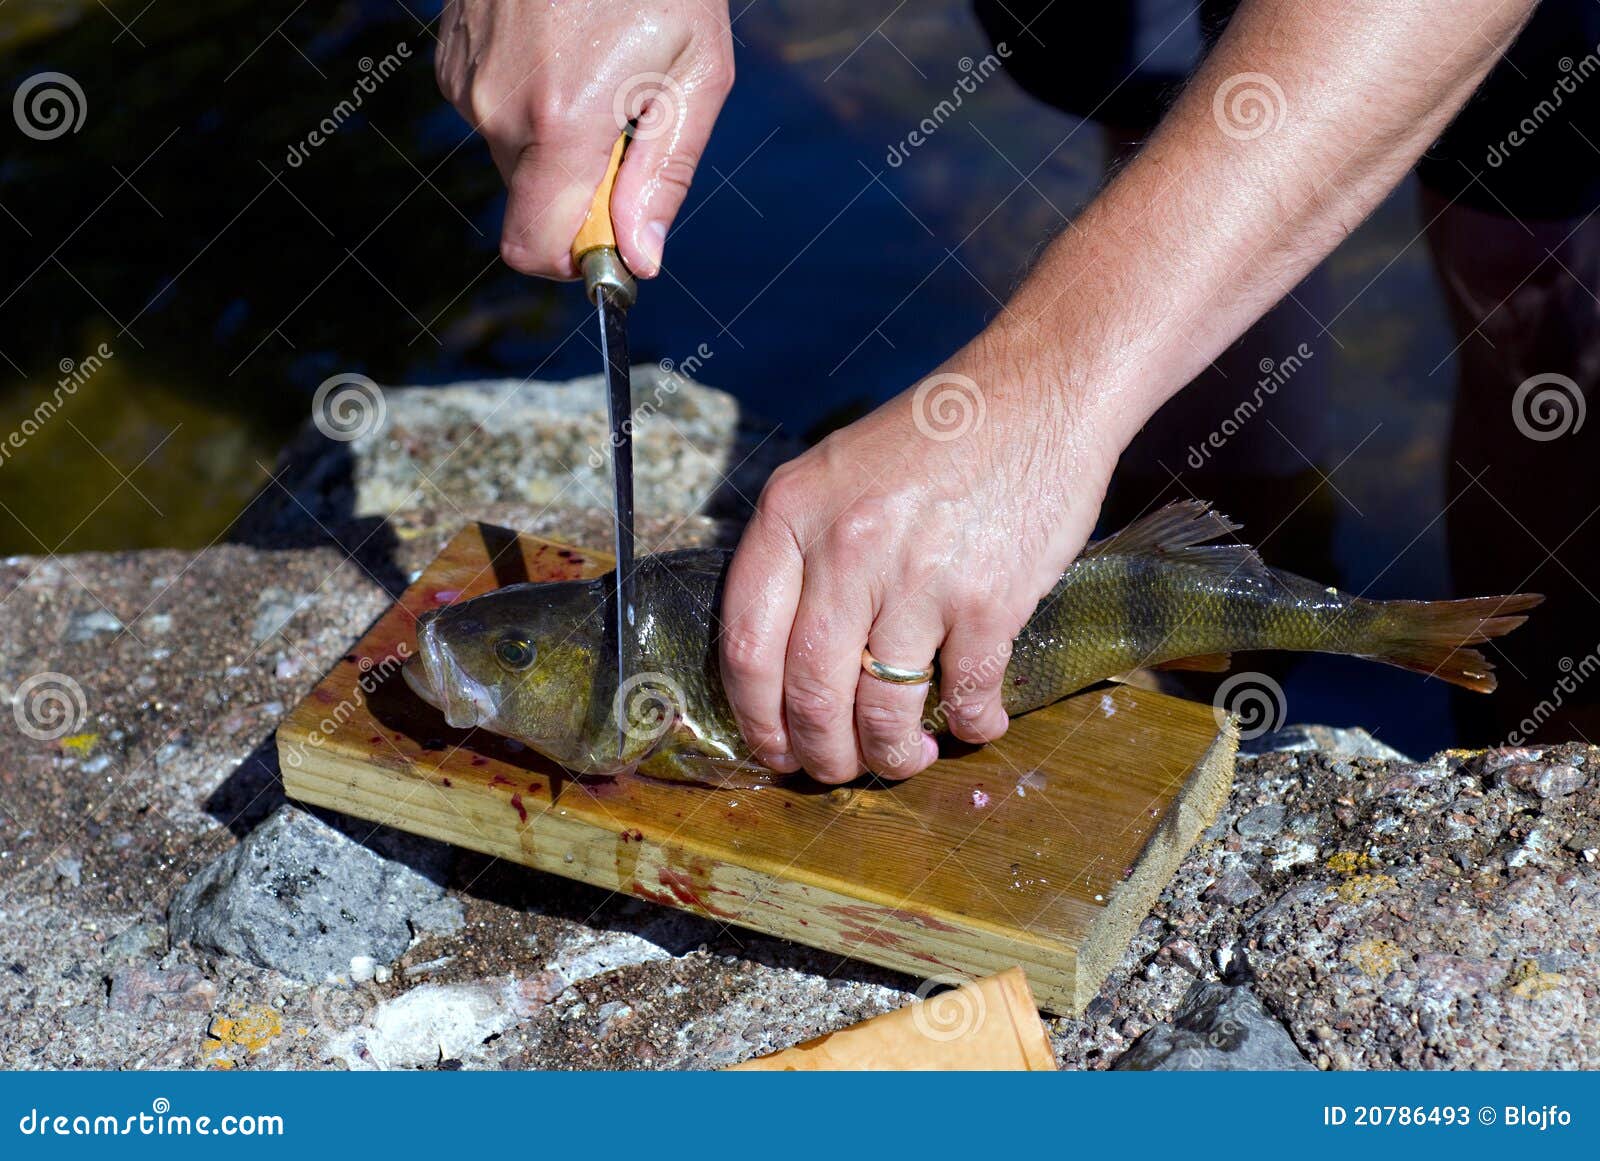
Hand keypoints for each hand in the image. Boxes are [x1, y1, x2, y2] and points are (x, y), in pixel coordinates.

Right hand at [435, 0, 734, 278]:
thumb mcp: (695, 76)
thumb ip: (663, 176)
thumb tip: (639, 258)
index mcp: (562, 121)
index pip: (534, 248)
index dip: (571, 261)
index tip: (610, 242)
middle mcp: (498, 108)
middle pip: (533, 204)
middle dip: (580, 186)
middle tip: (626, 119)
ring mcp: (466, 79)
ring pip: (514, 156)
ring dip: (557, 136)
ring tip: (595, 65)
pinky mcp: (451, 56)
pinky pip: (492, 112)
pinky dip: (530, 99)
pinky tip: (560, 46)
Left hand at [718, 328, 1115, 782]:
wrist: (1039, 390)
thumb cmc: (936, 436)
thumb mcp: (837, 469)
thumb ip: (802, 549)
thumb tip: (783, 657)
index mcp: (793, 513)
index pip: (746, 643)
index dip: (754, 716)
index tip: (772, 747)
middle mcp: (845, 547)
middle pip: (810, 691)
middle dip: (821, 752)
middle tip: (837, 769)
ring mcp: (917, 577)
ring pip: (883, 707)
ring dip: (892, 754)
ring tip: (906, 756)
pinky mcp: (988, 599)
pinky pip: (967, 692)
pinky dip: (974, 725)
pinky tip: (978, 726)